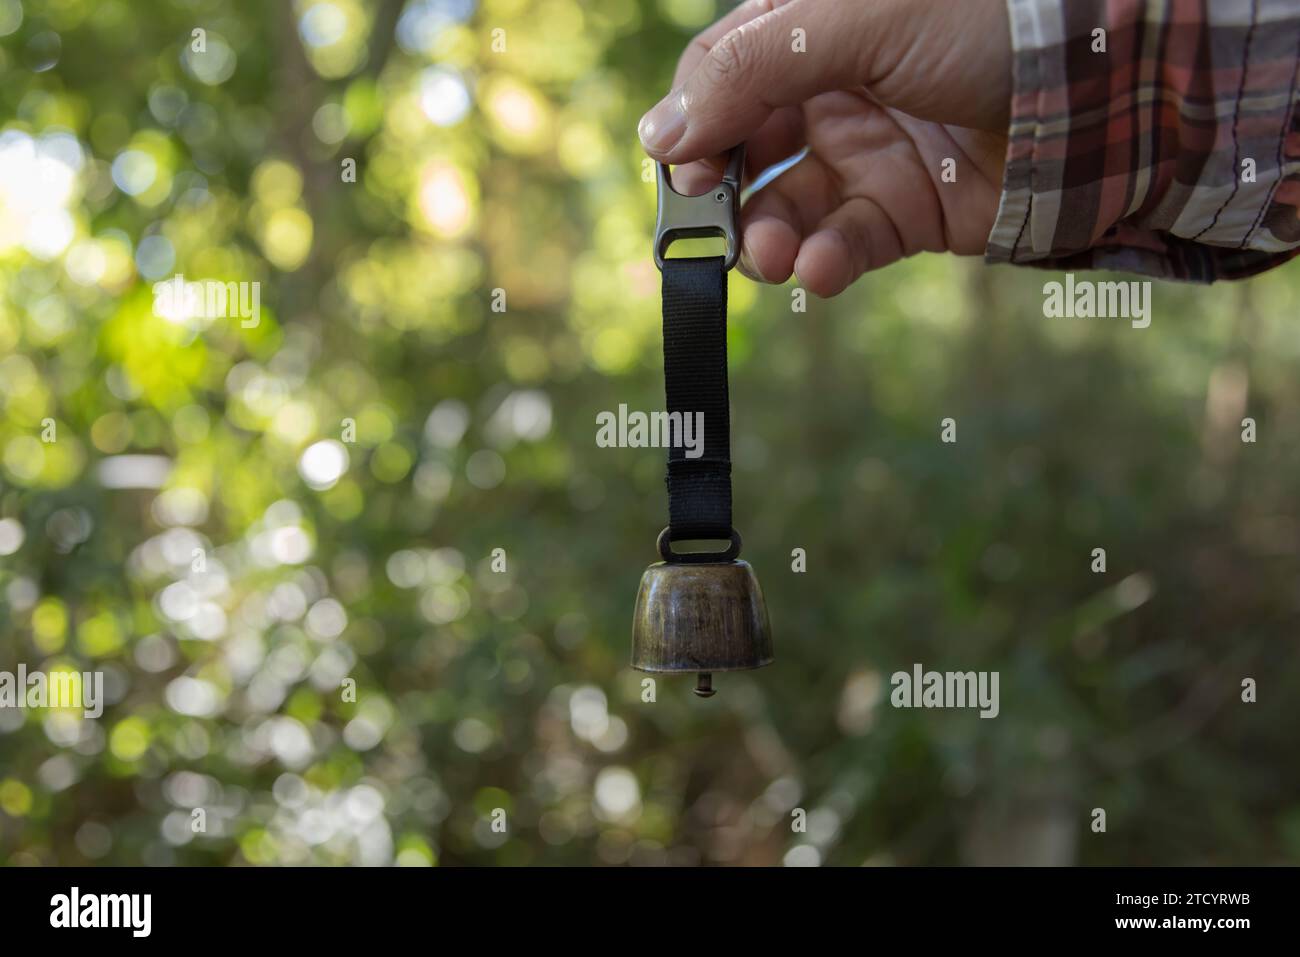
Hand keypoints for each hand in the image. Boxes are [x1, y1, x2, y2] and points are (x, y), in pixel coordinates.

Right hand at [639, 0, 1012, 296]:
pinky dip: (825, 262)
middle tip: (720, 225)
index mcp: (810, 23)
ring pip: (787, 207)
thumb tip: (660, 134)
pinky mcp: (906, 211)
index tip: (682, 164)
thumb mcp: (856, 18)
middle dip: (726, 193)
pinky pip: (845, 243)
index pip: (720, 73)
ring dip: (768, 237)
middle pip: (744, 149)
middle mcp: (830, 89)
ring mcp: (868, 152)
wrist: (1106, 78)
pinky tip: (820, 269)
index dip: (694, 120)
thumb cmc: (985, 18)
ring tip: (772, 257)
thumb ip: (753, 70)